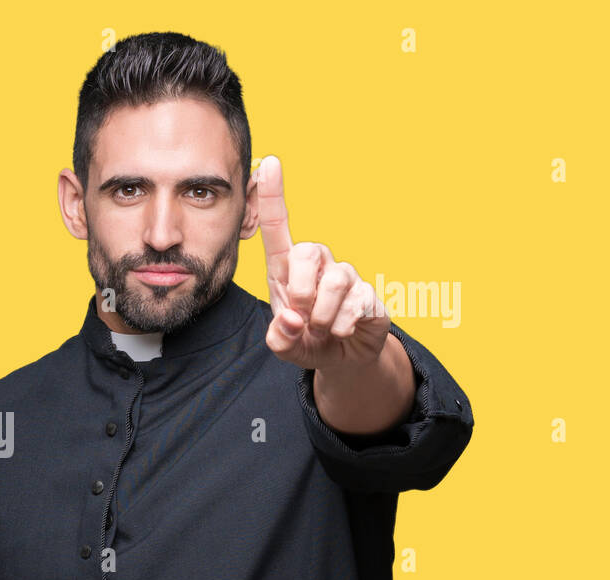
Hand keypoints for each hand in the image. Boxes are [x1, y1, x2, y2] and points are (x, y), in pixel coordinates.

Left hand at [256, 155, 388, 373]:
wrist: (341, 358)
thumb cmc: (306, 339)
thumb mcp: (283, 345)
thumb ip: (278, 337)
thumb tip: (291, 319)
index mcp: (288, 270)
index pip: (278, 227)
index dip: (273, 196)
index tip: (270, 162)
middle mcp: (318, 264)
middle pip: (307, 250)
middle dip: (300, 290)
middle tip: (301, 317)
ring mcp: (346, 276)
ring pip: (335, 280)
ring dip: (323, 315)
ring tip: (322, 330)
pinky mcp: (369, 294)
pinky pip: (357, 302)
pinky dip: (344, 325)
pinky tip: (341, 332)